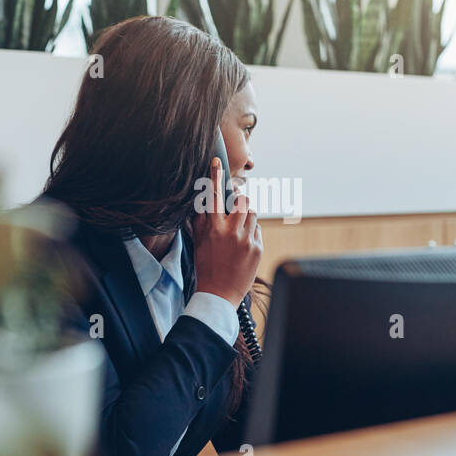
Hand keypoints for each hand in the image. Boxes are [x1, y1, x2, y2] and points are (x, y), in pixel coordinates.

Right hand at [192, 158, 262, 305]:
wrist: (219, 295)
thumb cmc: (206, 268)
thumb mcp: (198, 243)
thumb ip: (201, 221)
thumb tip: (203, 203)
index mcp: (212, 228)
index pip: (212, 196)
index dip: (214, 176)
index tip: (215, 161)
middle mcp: (230, 231)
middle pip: (242, 200)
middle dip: (240, 200)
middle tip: (235, 208)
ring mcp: (246, 239)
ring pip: (252, 213)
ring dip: (246, 216)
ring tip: (239, 230)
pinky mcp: (258, 248)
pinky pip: (258, 230)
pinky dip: (252, 232)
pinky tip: (244, 245)